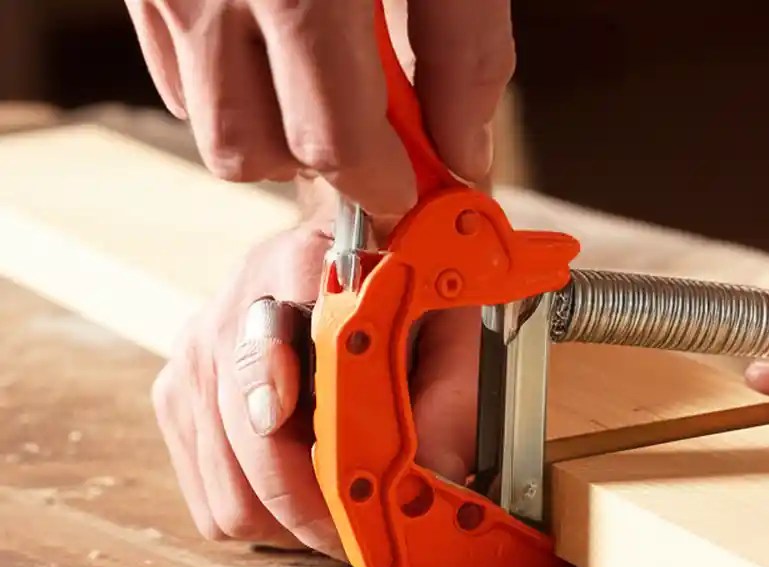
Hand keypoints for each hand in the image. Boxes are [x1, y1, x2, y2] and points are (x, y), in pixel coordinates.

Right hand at [123, 0, 513, 216]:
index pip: (333, 144)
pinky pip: (177, 78)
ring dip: (274, 132)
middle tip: (373, 130)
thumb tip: (465, 157)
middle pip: (254, 154)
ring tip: (324, 76)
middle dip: (322, 164)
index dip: (382, 186)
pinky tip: (277, 48)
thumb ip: (466, 54)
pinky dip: (232, 91)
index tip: (411, 192)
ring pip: (211, 126)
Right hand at [151, 221, 478, 557]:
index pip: (277, 334)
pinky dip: (264, 518)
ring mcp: (194, 356)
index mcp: (300, 266)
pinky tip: (308, 495)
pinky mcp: (176, 398)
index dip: (291, 398)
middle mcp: (233, 308)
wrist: (351, 251)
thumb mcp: (453, 325)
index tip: (321, 452)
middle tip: (369, 537)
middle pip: (251, 439)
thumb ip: (453, 392)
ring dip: (292, 522)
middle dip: (314, 505)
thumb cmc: (408, 294)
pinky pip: (214, 502)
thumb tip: (436, 476)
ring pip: (231, 490)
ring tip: (347, 515)